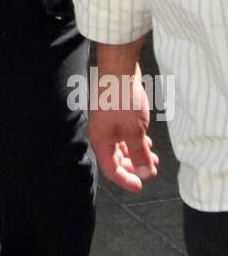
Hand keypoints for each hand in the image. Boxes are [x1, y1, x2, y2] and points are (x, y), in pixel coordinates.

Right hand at [88, 65, 159, 192]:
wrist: (119, 70)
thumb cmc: (123, 99)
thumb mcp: (135, 131)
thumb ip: (139, 154)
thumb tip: (145, 173)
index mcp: (101, 141)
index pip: (111, 170)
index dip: (126, 180)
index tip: (141, 186)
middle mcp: (101, 134)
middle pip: (115, 160)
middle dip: (134, 167)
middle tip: (150, 171)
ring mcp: (106, 124)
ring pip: (120, 147)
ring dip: (136, 154)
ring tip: (153, 157)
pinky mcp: (113, 114)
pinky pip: (122, 135)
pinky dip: (134, 141)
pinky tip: (146, 141)